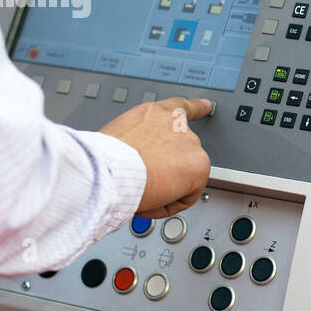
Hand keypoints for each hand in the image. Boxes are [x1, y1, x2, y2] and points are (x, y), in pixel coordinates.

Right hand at [100, 97, 212, 217]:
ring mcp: (191, 144)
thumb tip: (141, 158)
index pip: (181, 108)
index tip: (205, 106)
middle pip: (181, 153)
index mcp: (155, 113)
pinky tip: (151, 199)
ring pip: (183, 177)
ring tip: (141, 189)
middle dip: (166, 169)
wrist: (108, 169)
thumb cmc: (104, 157)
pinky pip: (186, 196)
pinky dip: (168, 204)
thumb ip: (139, 140)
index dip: (196, 107)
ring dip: (164, 188)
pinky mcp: (199, 167)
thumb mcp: (119, 136)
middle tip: (144, 180)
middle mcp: (177, 124)